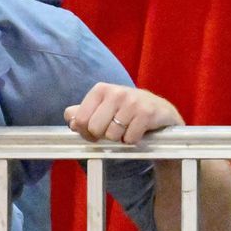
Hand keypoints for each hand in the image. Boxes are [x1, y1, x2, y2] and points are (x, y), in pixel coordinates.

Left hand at [65, 84, 182, 145]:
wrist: (160, 113)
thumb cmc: (126, 113)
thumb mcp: (103, 110)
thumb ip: (82, 114)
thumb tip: (70, 118)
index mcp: (100, 90)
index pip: (81, 120)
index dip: (87, 133)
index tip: (97, 131)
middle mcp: (116, 92)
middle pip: (95, 129)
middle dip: (104, 136)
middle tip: (114, 131)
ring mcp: (132, 101)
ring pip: (112, 135)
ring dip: (120, 138)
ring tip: (128, 129)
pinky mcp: (147, 113)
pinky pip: (129, 138)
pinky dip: (132, 141)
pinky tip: (138, 131)